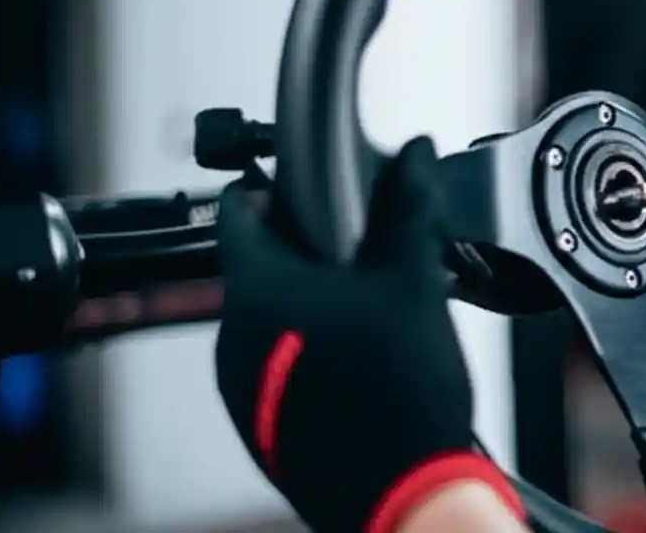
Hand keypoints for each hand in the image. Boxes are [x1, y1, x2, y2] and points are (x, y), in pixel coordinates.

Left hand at [214, 137, 521, 531]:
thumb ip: (410, 207)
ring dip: (310, 305)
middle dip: (307, 253)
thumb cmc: (402, 393)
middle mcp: (231, 338)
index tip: (307, 186)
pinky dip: (307, 351)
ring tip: (372, 314)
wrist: (401, 493)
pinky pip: (274, 366)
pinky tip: (360, 365)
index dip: (274, 188)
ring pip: (269, 319)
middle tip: (363, 255)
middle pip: (259, 268)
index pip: (239, 211)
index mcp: (257, 291)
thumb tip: (414, 153)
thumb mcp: (414, 282)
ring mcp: (240, 389)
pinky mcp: (260, 426)